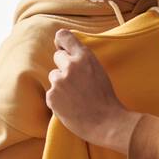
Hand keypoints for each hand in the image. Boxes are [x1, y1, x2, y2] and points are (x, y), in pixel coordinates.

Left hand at [46, 28, 137, 151]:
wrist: (107, 123)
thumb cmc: (106, 99)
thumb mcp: (99, 71)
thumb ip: (83, 61)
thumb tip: (68, 54)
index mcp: (85, 57)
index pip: (64, 36)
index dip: (61, 42)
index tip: (62, 47)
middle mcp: (70, 65)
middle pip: (57, 57)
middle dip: (64, 66)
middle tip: (76, 81)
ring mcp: (59, 81)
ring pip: (54, 76)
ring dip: (61, 84)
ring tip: (75, 97)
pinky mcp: (51, 96)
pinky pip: (51, 93)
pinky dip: (58, 99)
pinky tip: (71, 106)